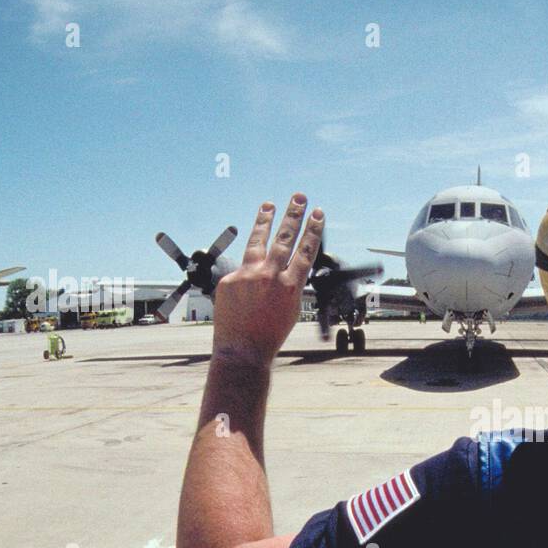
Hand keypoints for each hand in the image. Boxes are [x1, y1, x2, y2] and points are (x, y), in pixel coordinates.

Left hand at [212, 194, 322, 366]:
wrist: (242, 350)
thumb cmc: (269, 335)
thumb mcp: (289, 309)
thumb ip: (287, 284)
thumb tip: (280, 267)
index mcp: (291, 287)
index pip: (305, 250)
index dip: (313, 230)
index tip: (318, 214)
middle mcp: (271, 277)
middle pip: (284, 238)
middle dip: (293, 215)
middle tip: (299, 197)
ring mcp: (248, 276)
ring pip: (258, 241)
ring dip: (265, 221)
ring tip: (269, 204)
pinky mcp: (230, 280)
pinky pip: (240, 269)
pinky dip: (245, 271)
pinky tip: (247, 276)